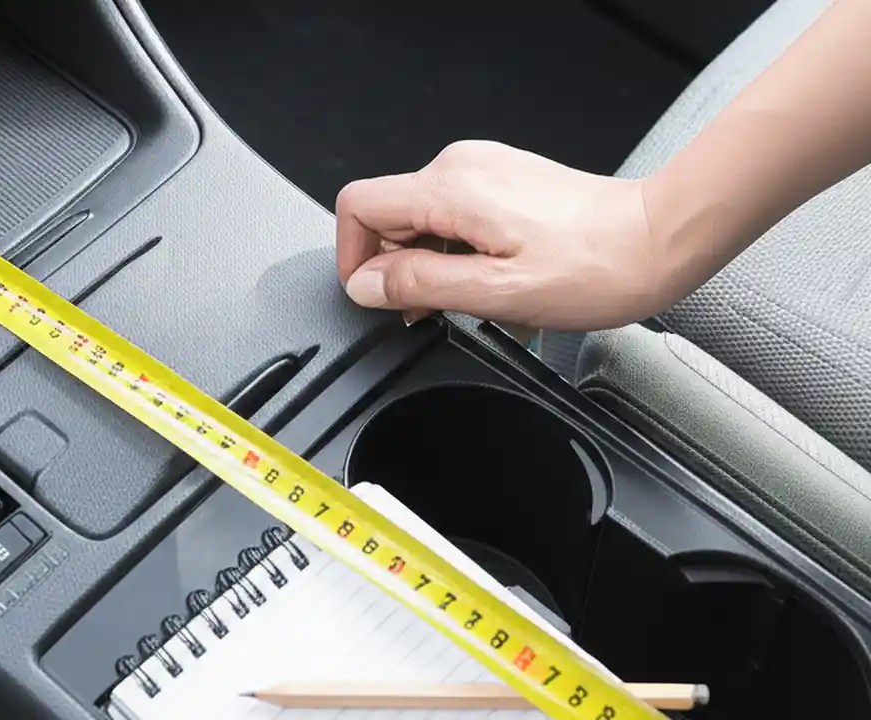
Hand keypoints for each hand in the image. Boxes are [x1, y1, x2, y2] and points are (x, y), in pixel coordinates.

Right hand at [335, 140, 673, 332]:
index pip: (359, 207)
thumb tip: (365, 284)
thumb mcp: (496, 293)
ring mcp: (483, 168)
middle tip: (434, 310)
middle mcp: (461, 166)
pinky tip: (493, 278)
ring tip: (476, 298)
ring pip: (422, 219)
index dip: (354, 258)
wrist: (657, 238)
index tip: (375, 296)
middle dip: (398, 268)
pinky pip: (454, 215)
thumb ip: (420, 285)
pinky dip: (458, 251)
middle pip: (389, 215)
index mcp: (451, 188)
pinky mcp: (503, 179)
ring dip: (433, 264)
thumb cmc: (596, 266)